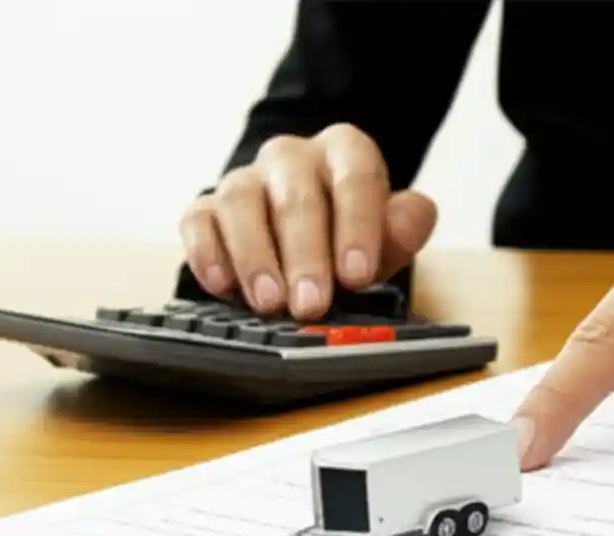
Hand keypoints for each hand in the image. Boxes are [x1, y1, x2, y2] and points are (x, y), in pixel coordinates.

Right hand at [179, 124, 436, 318]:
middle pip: (296, 197)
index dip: (357, 227)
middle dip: (305, 256)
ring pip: (242, 203)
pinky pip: (199, 222)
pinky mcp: (206, 208)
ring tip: (270, 303)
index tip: (356, 275)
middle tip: (311, 304)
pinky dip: (209, 254)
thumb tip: (415, 214)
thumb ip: (403, 228)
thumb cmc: (348, 238)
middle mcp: (291, 157)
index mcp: (344, 152)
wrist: (300, 237)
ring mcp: (245, 180)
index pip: (355, 177)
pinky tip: (222, 285)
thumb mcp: (386, 237)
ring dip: (256, 258)